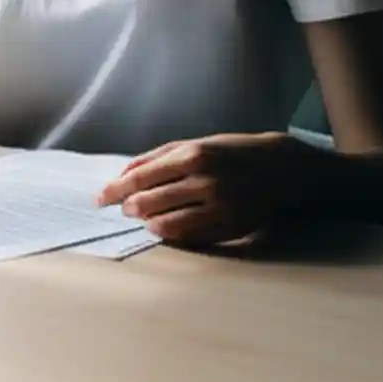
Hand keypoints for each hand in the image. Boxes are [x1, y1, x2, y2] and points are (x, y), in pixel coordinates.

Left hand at [97, 133, 316, 244]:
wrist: (282, 167)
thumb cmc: (231, 152)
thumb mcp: (195, 144)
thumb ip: (155, 158)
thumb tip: (122, 174)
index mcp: (193, 156)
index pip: (140, 179)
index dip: (114, 191)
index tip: (100, 198)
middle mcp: (206, 182)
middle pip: (149, 204)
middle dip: (130, 208)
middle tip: (125, 209)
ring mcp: (220, 207)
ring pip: (168, 225)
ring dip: (149, 224)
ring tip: (145, 219)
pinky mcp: (232, 226)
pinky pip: (191, 237)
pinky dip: (172, 235)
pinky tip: (166, 227)